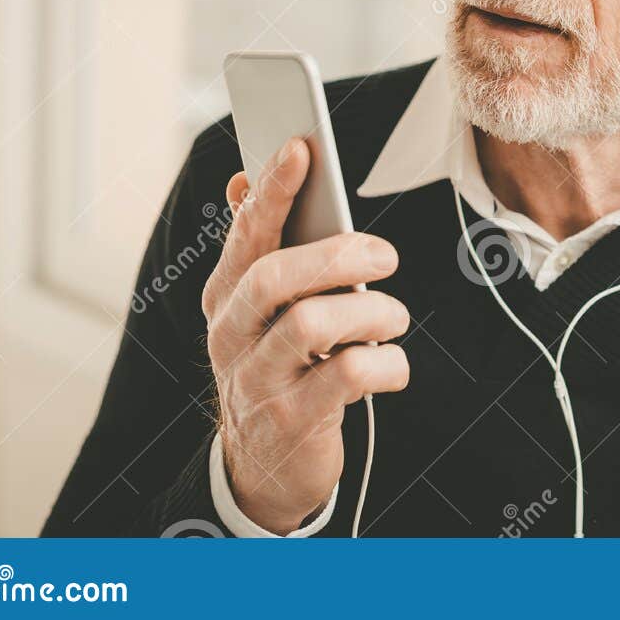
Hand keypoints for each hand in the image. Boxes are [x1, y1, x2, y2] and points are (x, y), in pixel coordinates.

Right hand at [201, 137, 409, 533]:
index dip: (271, 190)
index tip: (300, 147)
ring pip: (313, 324)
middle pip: (275, 276)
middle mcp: (233, 336)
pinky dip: (387, 364)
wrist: (264, 472)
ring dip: (371, 312)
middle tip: (385, 256)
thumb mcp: (262, 312)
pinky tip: (392, 366)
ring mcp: (259, 381)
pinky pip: (349, 375)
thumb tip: (243, 179)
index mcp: (226, 299)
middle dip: (337, 254)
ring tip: (394, 318)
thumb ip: (262, 250)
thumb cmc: (278, 368)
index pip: (245, 235)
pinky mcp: (294, 421)